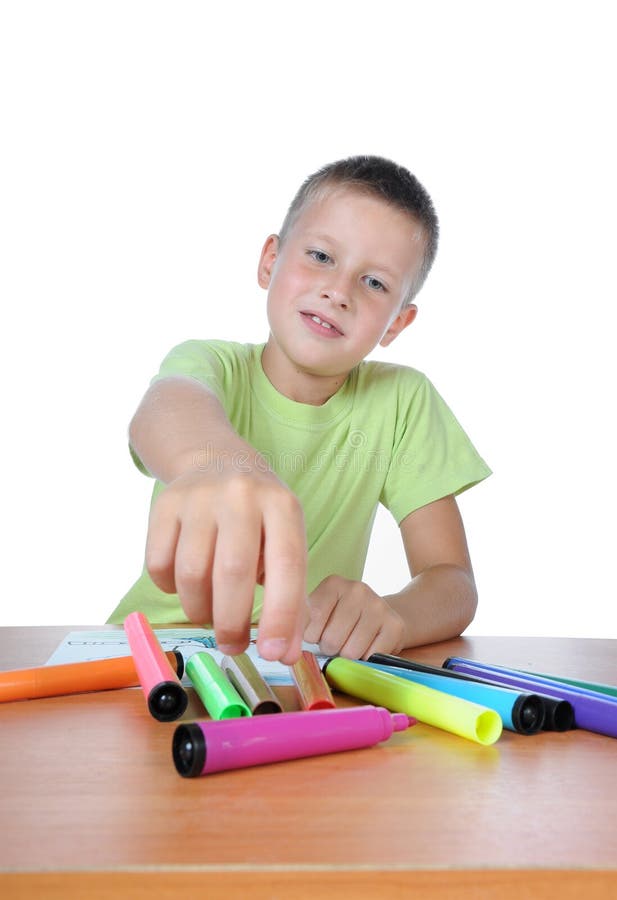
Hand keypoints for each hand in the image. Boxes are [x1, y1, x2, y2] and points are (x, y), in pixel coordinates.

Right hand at [145, 466, 306, 663]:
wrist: (217, 461)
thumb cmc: (259, 518)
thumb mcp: (284, 543)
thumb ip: (290, 599)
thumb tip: (282, 653)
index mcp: (282, 506)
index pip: (286, 564)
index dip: (280, 614)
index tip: (272, 654)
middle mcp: (241, 495)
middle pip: (232, 571)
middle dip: (231, 622)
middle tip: (233, 646)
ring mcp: (199, 497)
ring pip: (191, 574)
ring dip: (199, 609)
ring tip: (210, 612)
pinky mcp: (164, 504)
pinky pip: (159, 565)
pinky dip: (171, 589)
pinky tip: (187, 583)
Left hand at [304, 575, 405, 659]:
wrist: (382, 617)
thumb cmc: (343, 620)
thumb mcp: (321, 614)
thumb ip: (304, 624)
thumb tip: (287, 647)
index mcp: (333, 584)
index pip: (311, 619)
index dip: (311, 637)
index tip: (316, 634)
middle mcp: (357, 589)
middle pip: (330, 639)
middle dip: (331, 648)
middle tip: (338, 640)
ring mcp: (378, 606)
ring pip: (350, 651)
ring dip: (348, 656)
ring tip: (352, 642)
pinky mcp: (395, 625)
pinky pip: (371, 657)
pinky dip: (366, 660)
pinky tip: (369, 646)